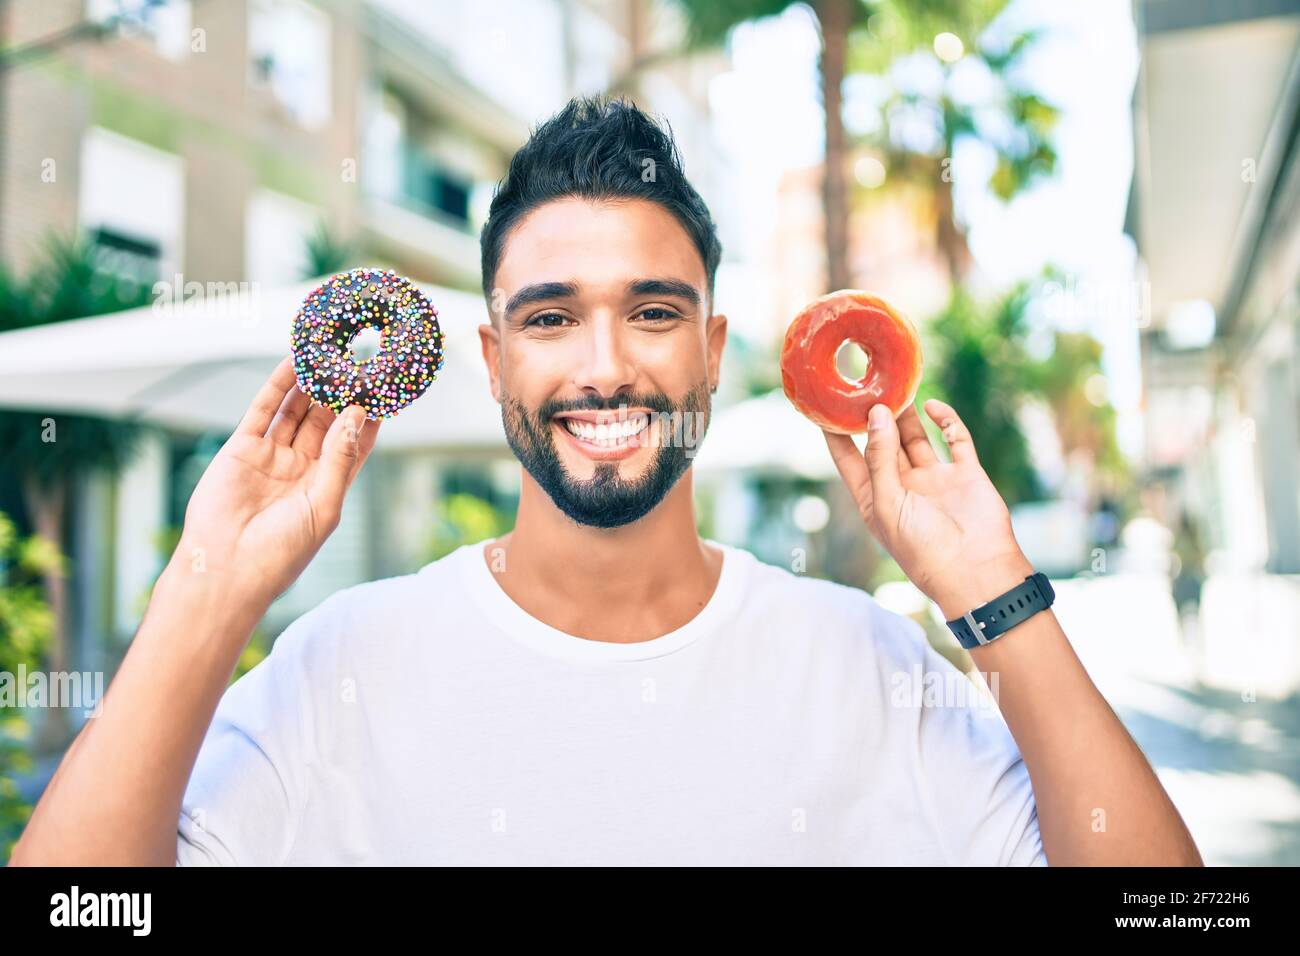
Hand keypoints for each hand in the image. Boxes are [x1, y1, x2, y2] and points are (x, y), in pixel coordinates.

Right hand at [171, 356, 380, 606]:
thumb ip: (340, 459)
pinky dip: (279, 385)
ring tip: (330, 353)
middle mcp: (302, 469)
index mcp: (327, 487)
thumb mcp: (324, 506)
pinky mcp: (242, 449)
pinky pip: (264, 410)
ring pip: (297, 412)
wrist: (226, 569)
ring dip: (312, 384)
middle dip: (341, 393)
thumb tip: (356, 416)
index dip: (368, 418)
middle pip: (326, 422)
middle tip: (357, 361)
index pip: (354, 444)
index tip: (384, 389)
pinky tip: (294, 362)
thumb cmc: (281, 553)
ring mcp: (272, 457)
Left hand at [823, 399, 1032, 620]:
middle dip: (874, 417)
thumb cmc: (922, 547)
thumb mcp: (888, 502)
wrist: (976, 570)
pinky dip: (945, 420)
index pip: (849, 460)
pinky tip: (932, 405)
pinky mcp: (965, 473)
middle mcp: (903, 487)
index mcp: (876, 499)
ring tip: (896, 385)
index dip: (836, 434)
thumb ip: (879, 457)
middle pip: (882, 443)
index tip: (824, 405)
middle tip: (866, 383)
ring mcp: (934, 479)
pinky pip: (955, 439)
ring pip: (915, 438)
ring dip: (906, 414)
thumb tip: (875, 413)